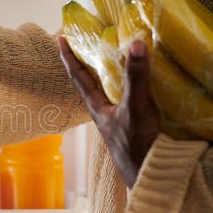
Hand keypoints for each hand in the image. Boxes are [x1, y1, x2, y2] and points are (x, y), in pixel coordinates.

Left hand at [58, 36, 159, 187]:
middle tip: (87, 40)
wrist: (152, 175)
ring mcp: (120, 117)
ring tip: (114, 54)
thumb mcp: (135, 107)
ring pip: (111, 89)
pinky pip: (130, 97)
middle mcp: (105, 110)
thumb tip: (135, 43)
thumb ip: (136, 77)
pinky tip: (144, 80)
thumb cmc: (136, 144)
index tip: (59, 38)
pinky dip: (133, 84)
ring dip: (111, 72)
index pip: (78, 76)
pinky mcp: (136, 123)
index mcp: (97, 106)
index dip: (69, 56)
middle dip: (89, 61)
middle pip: (92, 81)